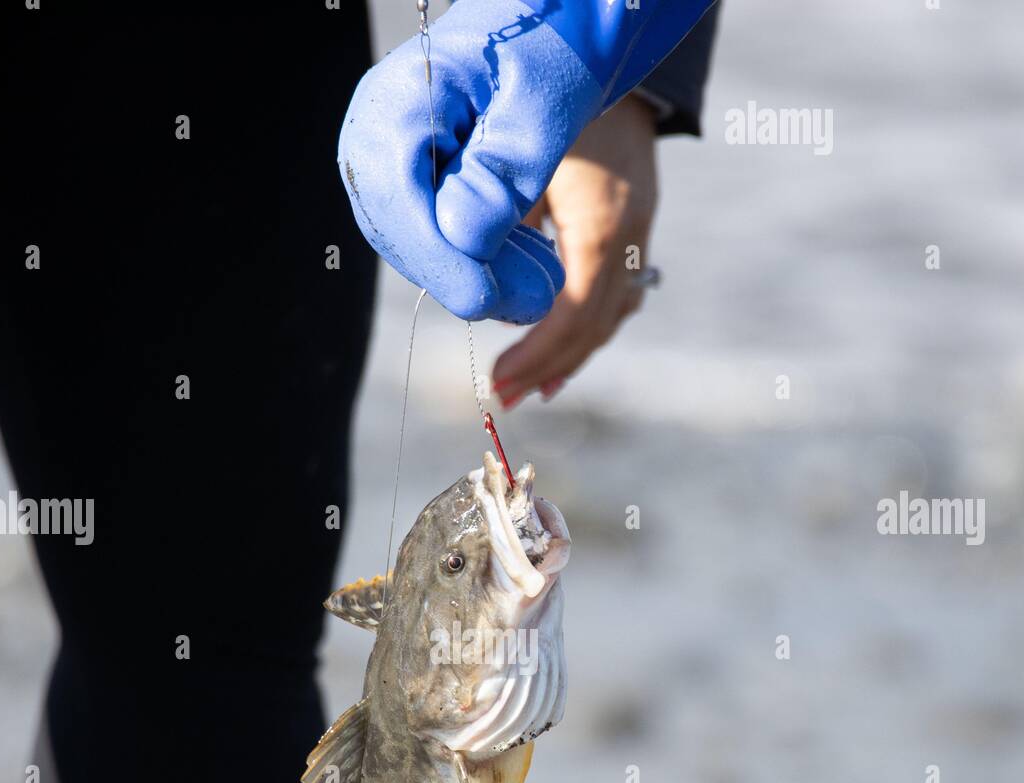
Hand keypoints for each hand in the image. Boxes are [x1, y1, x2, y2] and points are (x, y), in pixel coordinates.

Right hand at [338, 0, 603, 324]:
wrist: (552, 25)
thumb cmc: (551, 50)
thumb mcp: (540, 106)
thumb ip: (500, 174)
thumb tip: (462, 240)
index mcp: (398, 98)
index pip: (398, 199)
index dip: (439, 260)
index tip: (484, 301)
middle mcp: (376, 132)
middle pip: (401, 231)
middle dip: (467, 276)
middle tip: (539, 298)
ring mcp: (389, 162)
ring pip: (419, 245)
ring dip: (480, 275)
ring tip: (544, 281)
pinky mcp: (413, 186)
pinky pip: (435, 239)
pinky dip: (480, 262)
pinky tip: (528, 263)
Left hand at [492, 95, 659, 407]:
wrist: (611, 48)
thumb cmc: (559, 100)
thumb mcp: (518, 154)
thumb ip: (498, 218)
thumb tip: (477, 284)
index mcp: (603, 220)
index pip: (572, 313)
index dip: (535, 355)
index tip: (498, 380)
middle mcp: (631, 232)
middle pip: (594, 326)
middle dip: (549, 367)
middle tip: (504, 399)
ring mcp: (640, 230)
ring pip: (610, 315)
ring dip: (570, 356)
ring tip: (532, 389)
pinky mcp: (635, 225)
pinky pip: (616, 293)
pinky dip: (587, 328)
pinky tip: (562, 354)